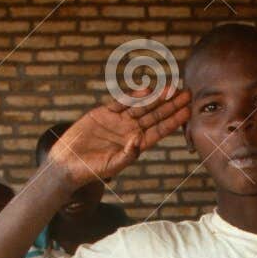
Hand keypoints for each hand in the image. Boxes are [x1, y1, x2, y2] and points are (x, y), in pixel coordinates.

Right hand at [46, 87, 190, 187]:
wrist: (69, 163)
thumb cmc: (92, 170)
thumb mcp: (113, 165)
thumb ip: (127, 154)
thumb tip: (139, 140)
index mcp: (137, 145)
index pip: (160, 130)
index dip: (174, 121)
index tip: (188, 111)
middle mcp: (130, 131)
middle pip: (154, 115)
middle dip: (170, 105)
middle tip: (186, 93)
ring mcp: (118, 121)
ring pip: (140, 106)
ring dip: (155, 97)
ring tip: (171, 88)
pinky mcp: (103, 113)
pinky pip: (121, 103)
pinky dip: (132, 96)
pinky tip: (146, 89)